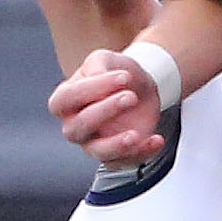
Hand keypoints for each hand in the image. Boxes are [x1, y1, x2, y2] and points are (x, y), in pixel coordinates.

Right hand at [49, 48, 165, 165]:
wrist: (139, 88)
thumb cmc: (115, 74)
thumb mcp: (105, 59)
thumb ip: (97, 64)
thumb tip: (96, 75)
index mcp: (65, 101)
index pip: (66, 99)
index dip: (91, 89)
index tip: (123, 76)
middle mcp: (75, 126)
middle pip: (79, 127)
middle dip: (105, 111)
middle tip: (131, 96)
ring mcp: (94, 143)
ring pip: (99, 152)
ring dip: (117, 145)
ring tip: (135, 134)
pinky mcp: (117, 155)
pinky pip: (126, 161)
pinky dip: (143, 153)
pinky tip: (156, 139)